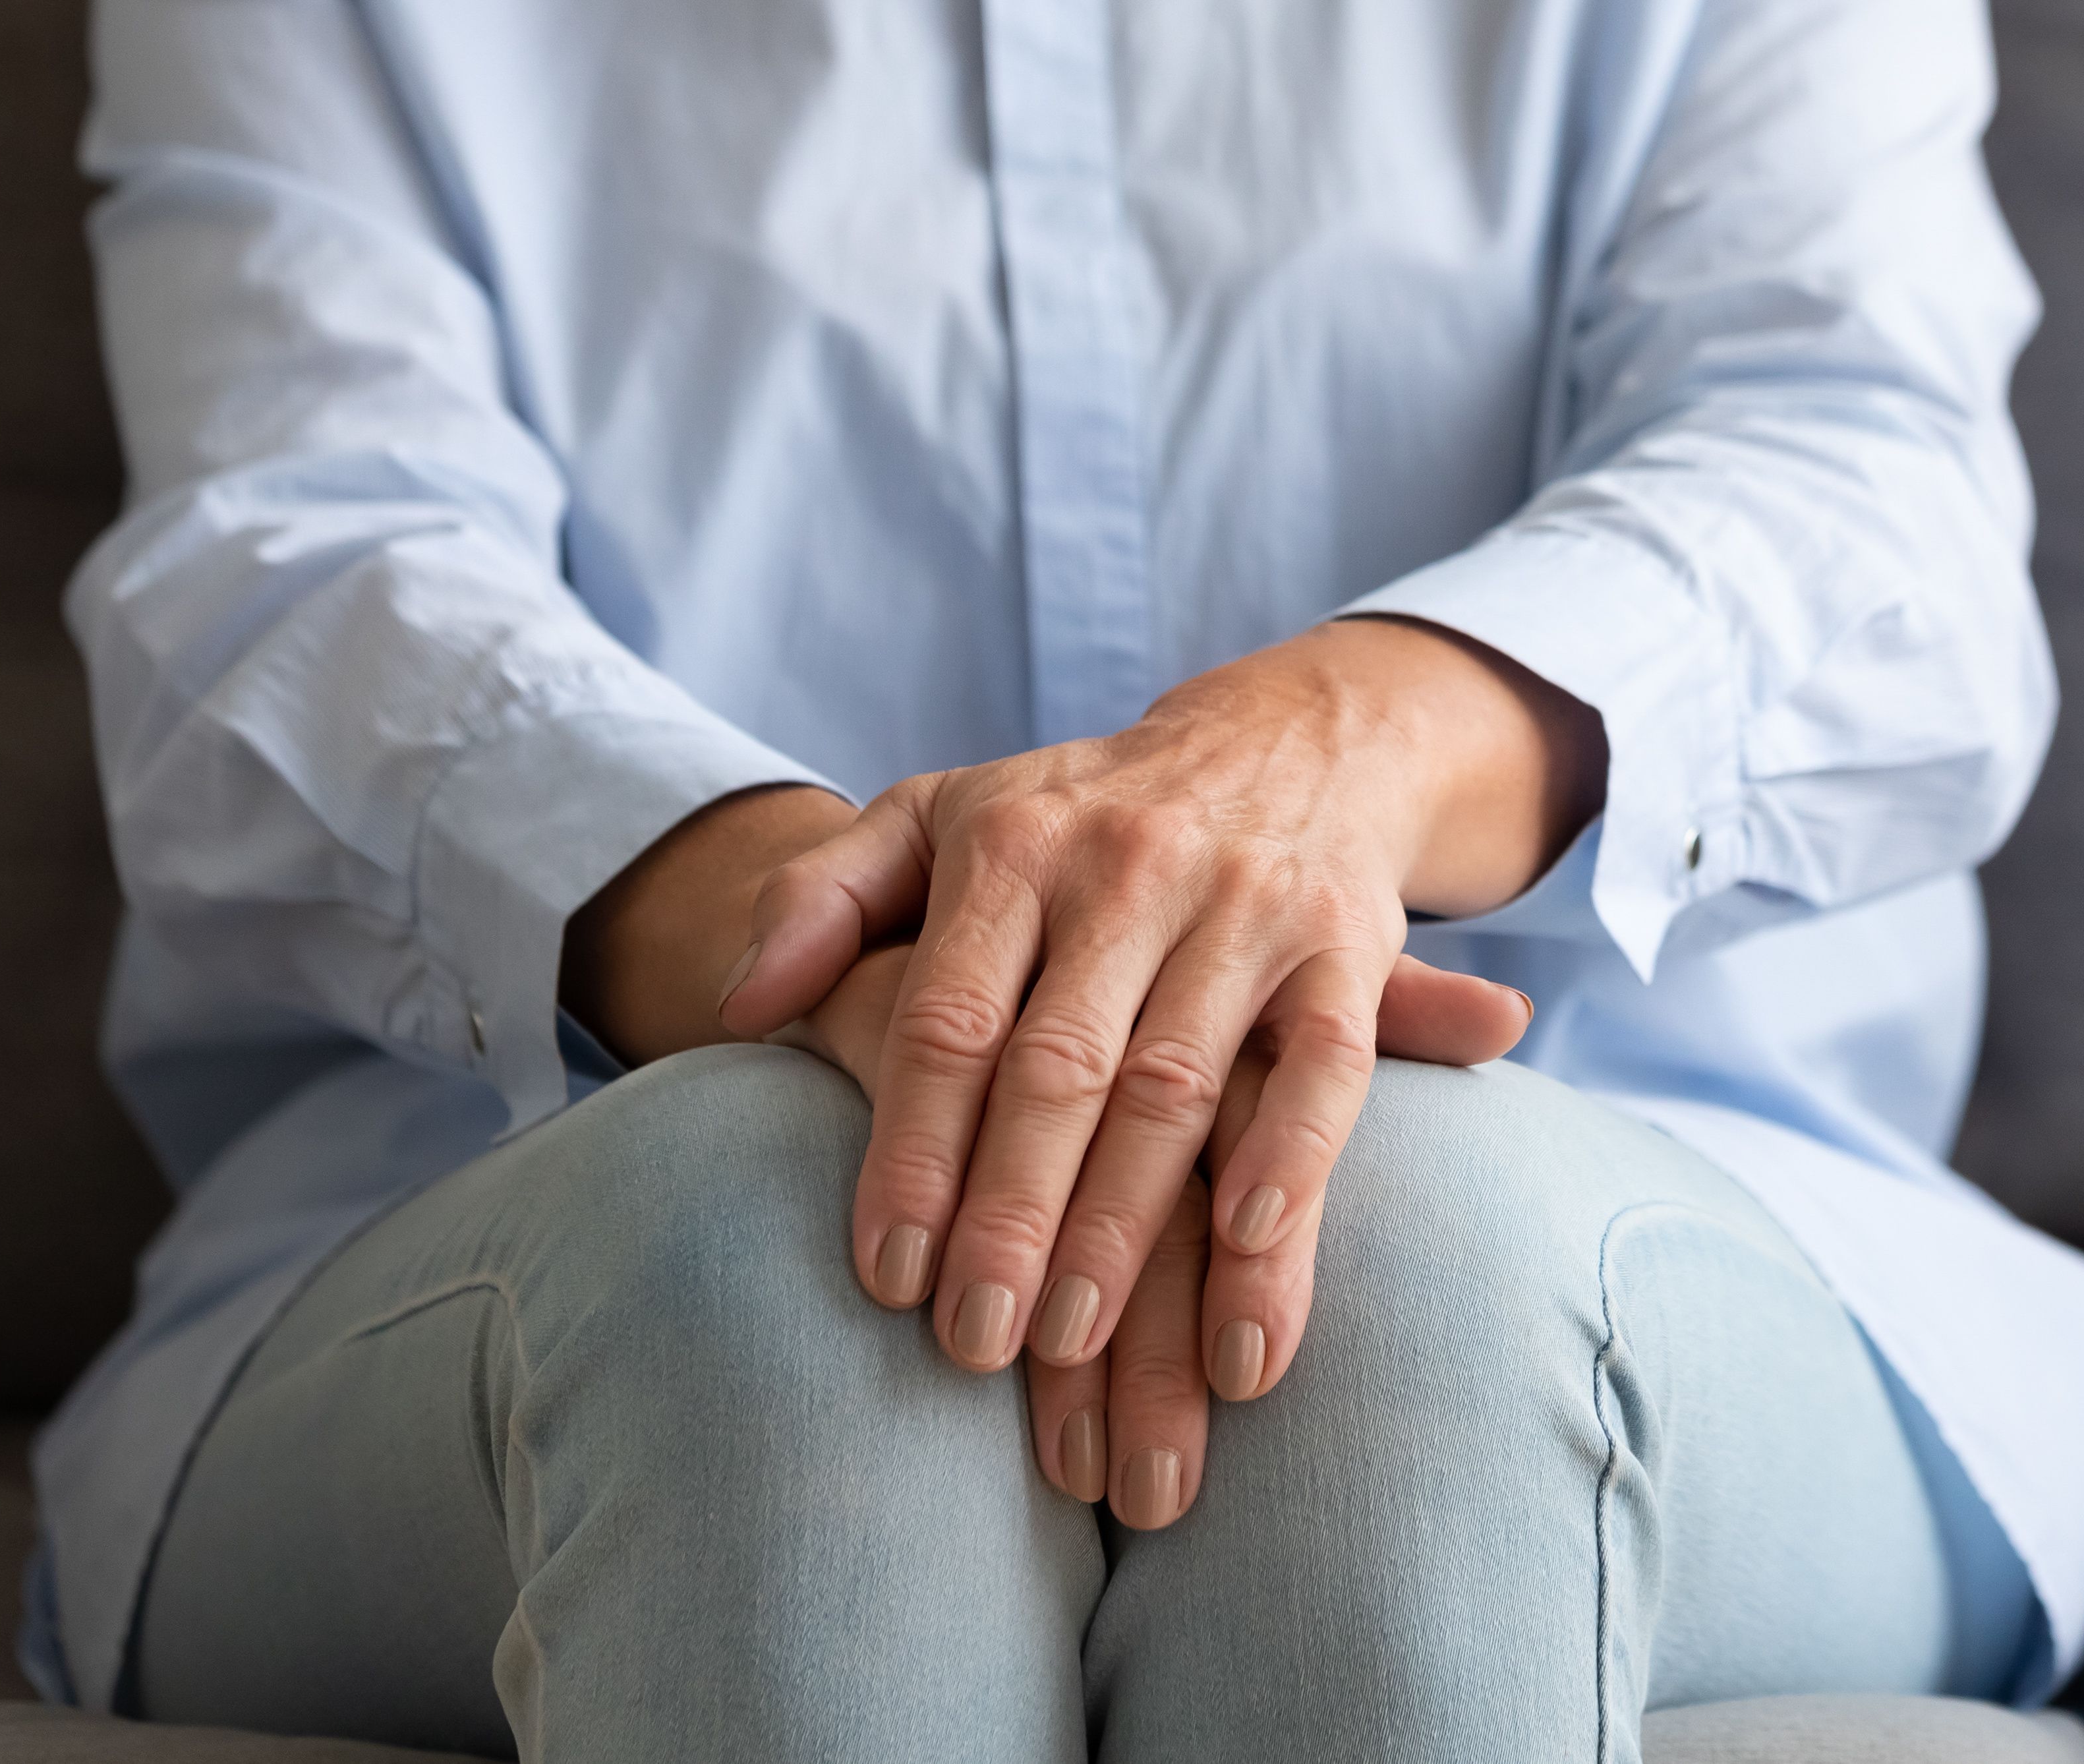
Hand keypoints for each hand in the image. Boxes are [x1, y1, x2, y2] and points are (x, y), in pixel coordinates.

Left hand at [713, 620, 1597, 1405]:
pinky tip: (1250, 1249)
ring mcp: (1247, 905)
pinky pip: (1324, 1062)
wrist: (1292, 737)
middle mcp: (1130, 868)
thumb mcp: (936, 815)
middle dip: (1013, 1216)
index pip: (949, 1019)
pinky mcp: (1348, 943)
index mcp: (1014, 845)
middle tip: (972, 1347)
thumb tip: (735, 1005)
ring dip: (1130, 1227)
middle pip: (1059, 1068)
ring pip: (1181, 1086)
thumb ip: (821, 896)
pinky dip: (1293, 1154)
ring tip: (1076, 1347)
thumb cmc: (1082, 814)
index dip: (912, 1153)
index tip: (885, 1279)